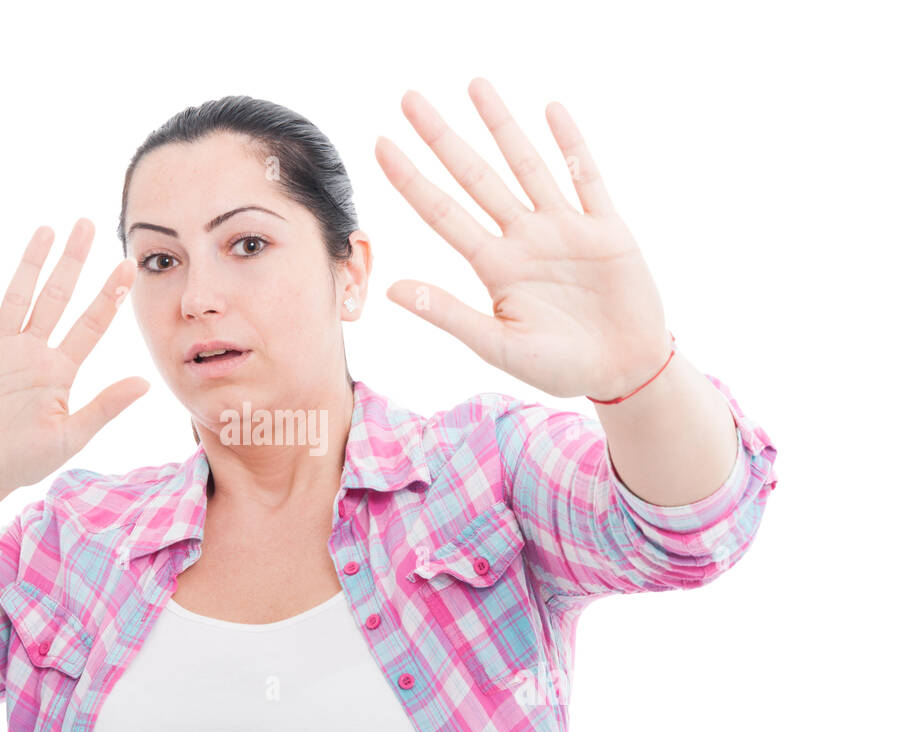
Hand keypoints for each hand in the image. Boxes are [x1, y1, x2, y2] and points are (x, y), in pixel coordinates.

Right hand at [0, 221, 147, 498]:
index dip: (108, 295)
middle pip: (57, 297)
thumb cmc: (25, 460)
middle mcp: (33, 352)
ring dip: (31, 264)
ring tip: (47, 230)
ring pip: (19, 297)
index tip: (128, 266)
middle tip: (88, 224)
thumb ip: (105, 406)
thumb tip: (146, 383)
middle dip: (72, 262)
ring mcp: (0, 351)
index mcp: (61, 370)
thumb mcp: (72, 435)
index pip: (91, 323)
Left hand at [375, 78, 670, 400]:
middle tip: (409, 98)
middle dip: (442, 138)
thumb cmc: (559, 367)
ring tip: (474, 85)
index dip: (412, 180)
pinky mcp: (607, 229)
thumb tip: (392, 290)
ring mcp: (564, 229)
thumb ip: (449, 314)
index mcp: (494, 267)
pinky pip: (586, 177)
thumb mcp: (498, 345)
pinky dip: (570, 145)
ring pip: (526, 165)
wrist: (622, 373)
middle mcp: (523, 239)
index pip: (442, 213)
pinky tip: (551, 110)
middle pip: (474, 178)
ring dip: (501, 126)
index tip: (381, 145)